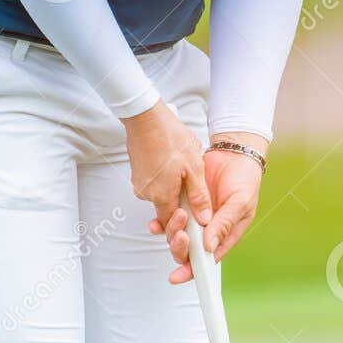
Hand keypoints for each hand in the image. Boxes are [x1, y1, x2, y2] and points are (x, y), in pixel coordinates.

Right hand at [124, 99, 210, 259]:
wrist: (145, 115)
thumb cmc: (169, 136)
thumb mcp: (194, 167)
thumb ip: (199, 196)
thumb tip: (204, 218)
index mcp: (161, 196)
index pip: (172, 223)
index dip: (184, 227)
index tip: (195, 226)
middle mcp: (147, 194)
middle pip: (166, 211)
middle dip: (180, 209)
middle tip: (193, 198)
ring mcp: (140, 183)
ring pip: (161, 197)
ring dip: (174, 191)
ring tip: (186, 173)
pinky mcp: (138, 173)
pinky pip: (155, 185)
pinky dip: (166, 182)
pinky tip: (175, 167)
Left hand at [165, 133, 267, 285]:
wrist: (234, 153)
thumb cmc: (245, 179)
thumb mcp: (240, 203)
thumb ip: (224, 224)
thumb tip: (209, 246)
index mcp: (224, 235)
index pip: (207, 260)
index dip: (192, 271)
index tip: (178, 276)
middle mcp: (208, 230)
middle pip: (188, 251)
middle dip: (180, 247)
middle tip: (181, 236)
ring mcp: (195, 217)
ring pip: (176, 235)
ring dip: (171, 231)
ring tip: (177, 216)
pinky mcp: (184, 203)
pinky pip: (168, 217)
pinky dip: (162, 220)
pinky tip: (159, 218)